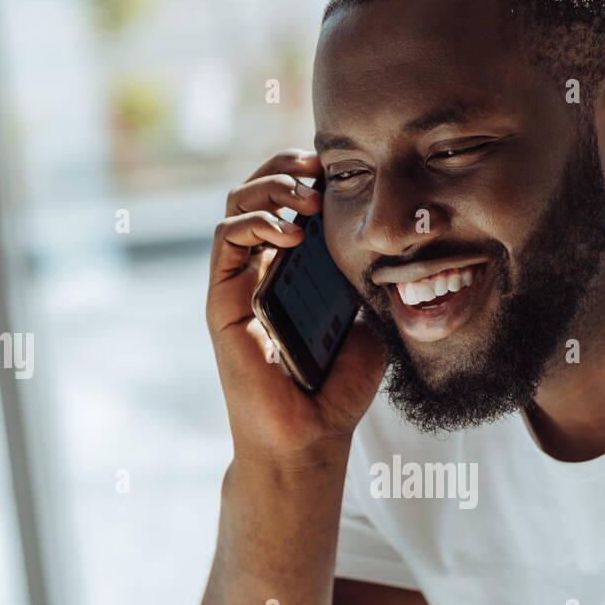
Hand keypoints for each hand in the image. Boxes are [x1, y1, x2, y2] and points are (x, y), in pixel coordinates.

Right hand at [209, 151, 385, 468]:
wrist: (310, 438)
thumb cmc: (338, 392)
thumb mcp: (368, 324)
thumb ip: (364, 284)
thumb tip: (383, 244)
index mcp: (291, 271)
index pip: (288, 203)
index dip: (307, 175)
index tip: (341, 168)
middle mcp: (259, 272)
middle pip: (257, 193)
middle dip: (285, 167)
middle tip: (319, 165)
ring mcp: (237, 285)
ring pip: (236, 207)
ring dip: (270, 186)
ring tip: (308, 194)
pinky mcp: (222, 303)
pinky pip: (226, 241)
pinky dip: (256, 223)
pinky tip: (291, 231)